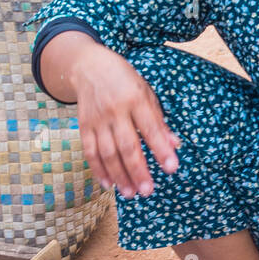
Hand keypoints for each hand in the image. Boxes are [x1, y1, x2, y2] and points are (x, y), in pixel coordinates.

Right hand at [69, 46, 181, 197]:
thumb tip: (174, 145)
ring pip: (107, 153)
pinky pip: (90, 151)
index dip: (161, 150)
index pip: (150, 129)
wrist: (90, 66)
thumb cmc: (125, 81)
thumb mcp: (146, 94)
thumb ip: (159, 121)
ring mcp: (97, 119)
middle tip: (148, 190)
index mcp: (135, 99)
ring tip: (130, 193)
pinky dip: (98, 169)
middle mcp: (115, 110)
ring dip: (119, 176)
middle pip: (127, 145)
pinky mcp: (84, 125)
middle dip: (138, 170)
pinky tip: (108, 184)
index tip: (172, 168)